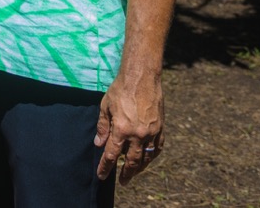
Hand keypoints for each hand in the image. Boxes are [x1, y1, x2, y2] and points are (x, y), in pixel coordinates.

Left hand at [95, 69, 164, 184]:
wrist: (141, 78)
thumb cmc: (120, 90)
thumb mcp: (105, 107)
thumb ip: (102, 127)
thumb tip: (98, 145)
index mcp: (121, 130)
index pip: (112, 155)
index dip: (105, 167)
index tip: (101, 176)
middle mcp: (138, 135)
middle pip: (132, 162)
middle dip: (126, 173)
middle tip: (122, 182)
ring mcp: (152, 133)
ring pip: (146, 157)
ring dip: (139, 168)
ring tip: (133, 173)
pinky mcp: (161, 128)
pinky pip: (158, 148)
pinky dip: (152, 156)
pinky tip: (148, 159)